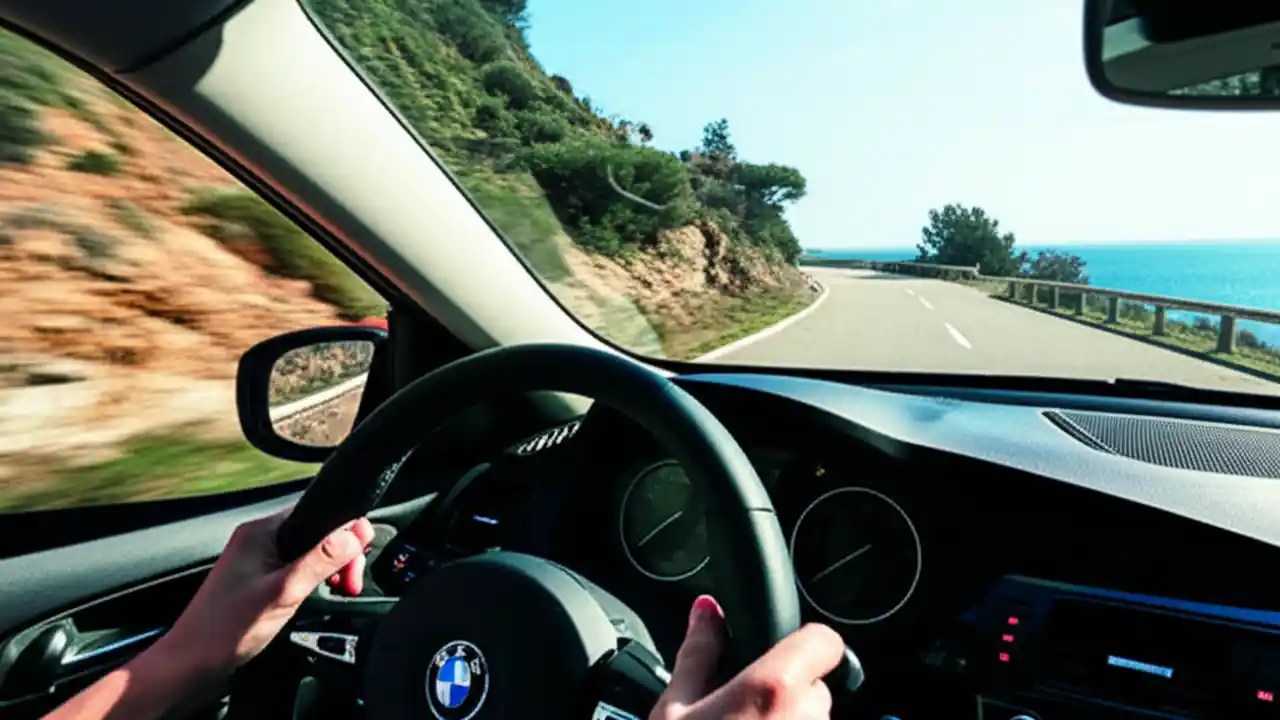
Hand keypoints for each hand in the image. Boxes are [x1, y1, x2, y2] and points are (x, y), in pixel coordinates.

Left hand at [160, 512, 374, 676]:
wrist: (189, 667)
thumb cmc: (225, 630)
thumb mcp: (283, 592)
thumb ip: (321, 559)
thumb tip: (356, 532)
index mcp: (260, 532)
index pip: (318, 512)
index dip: (345, 533)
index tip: (358, 559)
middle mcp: (258, 540)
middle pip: (317, 533)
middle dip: (342, 555)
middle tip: (349, 584)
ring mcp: (258, 561)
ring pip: (310, 552)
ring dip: (330, 569)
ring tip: (338, 590)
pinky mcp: (259, 581)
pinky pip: (298, 569)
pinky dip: (314, 581)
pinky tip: (318, 596)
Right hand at [650, 596, 843, 718]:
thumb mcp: (675, 707)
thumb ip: (698, 653)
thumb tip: (704, 611)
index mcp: (774, 689)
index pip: (823, 640)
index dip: (804, 639)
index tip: (777, 649)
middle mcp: (808, 718)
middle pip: (813, 685)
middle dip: (784, 691)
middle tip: (740, 709)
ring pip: (811, 718)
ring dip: (787, 719)